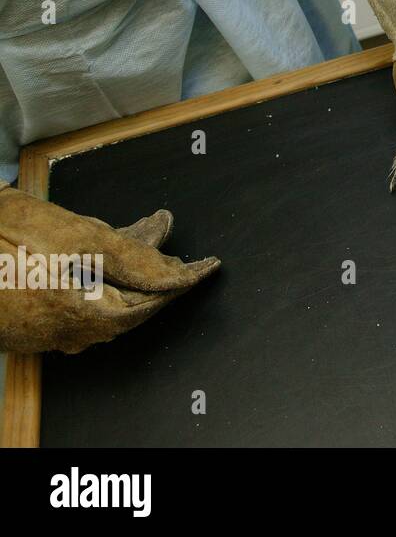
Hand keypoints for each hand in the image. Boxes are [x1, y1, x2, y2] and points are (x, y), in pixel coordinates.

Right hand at [0, 184, 218, 353]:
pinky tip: (100, 248)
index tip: (209, 266)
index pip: (153, 302)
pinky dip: (99, 274)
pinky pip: (79, 299)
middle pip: (130, 299)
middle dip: (153, 266)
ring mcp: (47, 328)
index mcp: (84, 313)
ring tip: (143, 232)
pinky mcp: (31, 320)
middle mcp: (68, 329)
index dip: (183, 280)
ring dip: (127, 266)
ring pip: (105, 297)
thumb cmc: (0, 236)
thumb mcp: (75, 235)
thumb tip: (174, 271)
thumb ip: (132, 255)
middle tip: (166, 233)